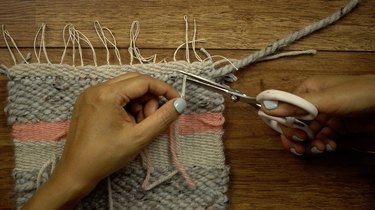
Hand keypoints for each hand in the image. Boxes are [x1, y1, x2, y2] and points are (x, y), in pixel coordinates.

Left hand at [22, 73, 185, 208]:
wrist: (76, 172)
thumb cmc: (105, 157)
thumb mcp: (139, 138)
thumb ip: (163, 118)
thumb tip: (180, 103)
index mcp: (106, 94)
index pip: (144, 81)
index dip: (164, 90)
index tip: (177, 102)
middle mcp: (96, 88)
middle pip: (134, 82)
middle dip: (149, 99)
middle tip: (151, 120)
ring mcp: (90, 95)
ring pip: (125, 89)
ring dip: (138, 104)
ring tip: (137, 126)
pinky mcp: (88, 103)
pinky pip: (114, 96)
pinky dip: (126, 107)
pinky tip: (127, 125)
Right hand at [260, 75, 374, 155]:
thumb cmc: (359, 93)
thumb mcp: (325, 99)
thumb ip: (295, 106)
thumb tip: (265, 108)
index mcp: (307, 91)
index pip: (284, 110)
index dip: (285, 125)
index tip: (295, 136)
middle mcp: (312, 103)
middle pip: (293, 124)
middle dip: (297, 138)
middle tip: (304, 147)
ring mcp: (324, 116)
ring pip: (307, 134)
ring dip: (311, 144)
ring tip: (323, 148)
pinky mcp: (335, 127)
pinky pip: (321, 139)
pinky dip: (322, 145)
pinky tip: (330, 146)